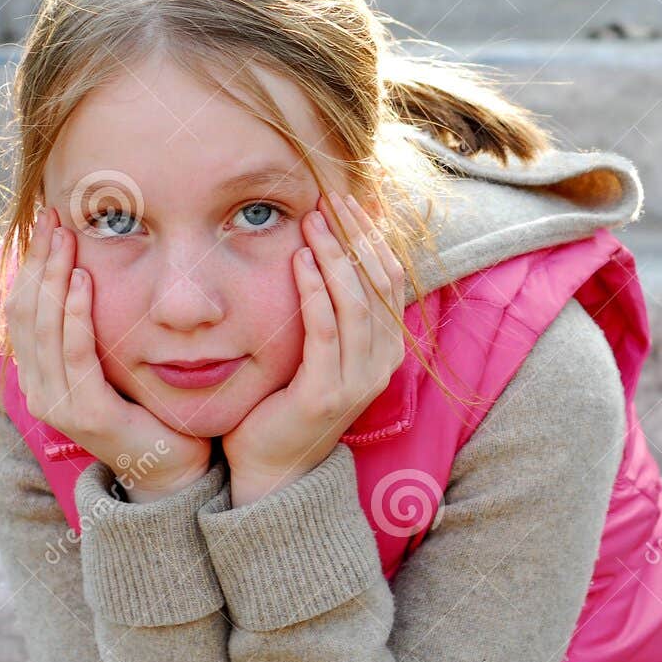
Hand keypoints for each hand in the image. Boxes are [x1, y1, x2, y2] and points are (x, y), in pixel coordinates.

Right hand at [6, 205, 213, 502]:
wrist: (172, 467)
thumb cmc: (147, 407)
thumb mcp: (113, 360)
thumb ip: (92, 326)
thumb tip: (86, 269)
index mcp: (38, 372)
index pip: (20, 306)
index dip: (28, 262)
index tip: (44, 220)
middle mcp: (37, 386)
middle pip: (24, 309)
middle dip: (37, 259)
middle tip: (50, 216)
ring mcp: (55, 402)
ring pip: (43, 326)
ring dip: (53, 275)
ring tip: (64, 237)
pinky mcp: (84, 413)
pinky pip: (75, 353)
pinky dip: (76, 314)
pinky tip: (84, 280)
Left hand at [222, 190, 406, 506]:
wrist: (273, 465)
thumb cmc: (288, 398)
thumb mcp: (320, 346)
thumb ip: (331, 305)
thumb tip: (326, 246)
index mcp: (387, 346)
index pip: (388, 276)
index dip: (370, 234)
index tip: (345, 198)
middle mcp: (383, 361)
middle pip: (376, 281)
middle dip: (354, 235)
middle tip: (329, 196)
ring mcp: (360, 379)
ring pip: (355, 301)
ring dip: (334, 255)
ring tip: (313, 220)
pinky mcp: (328, 392)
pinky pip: (326, 331)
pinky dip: (315, 292)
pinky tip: (300, 262)